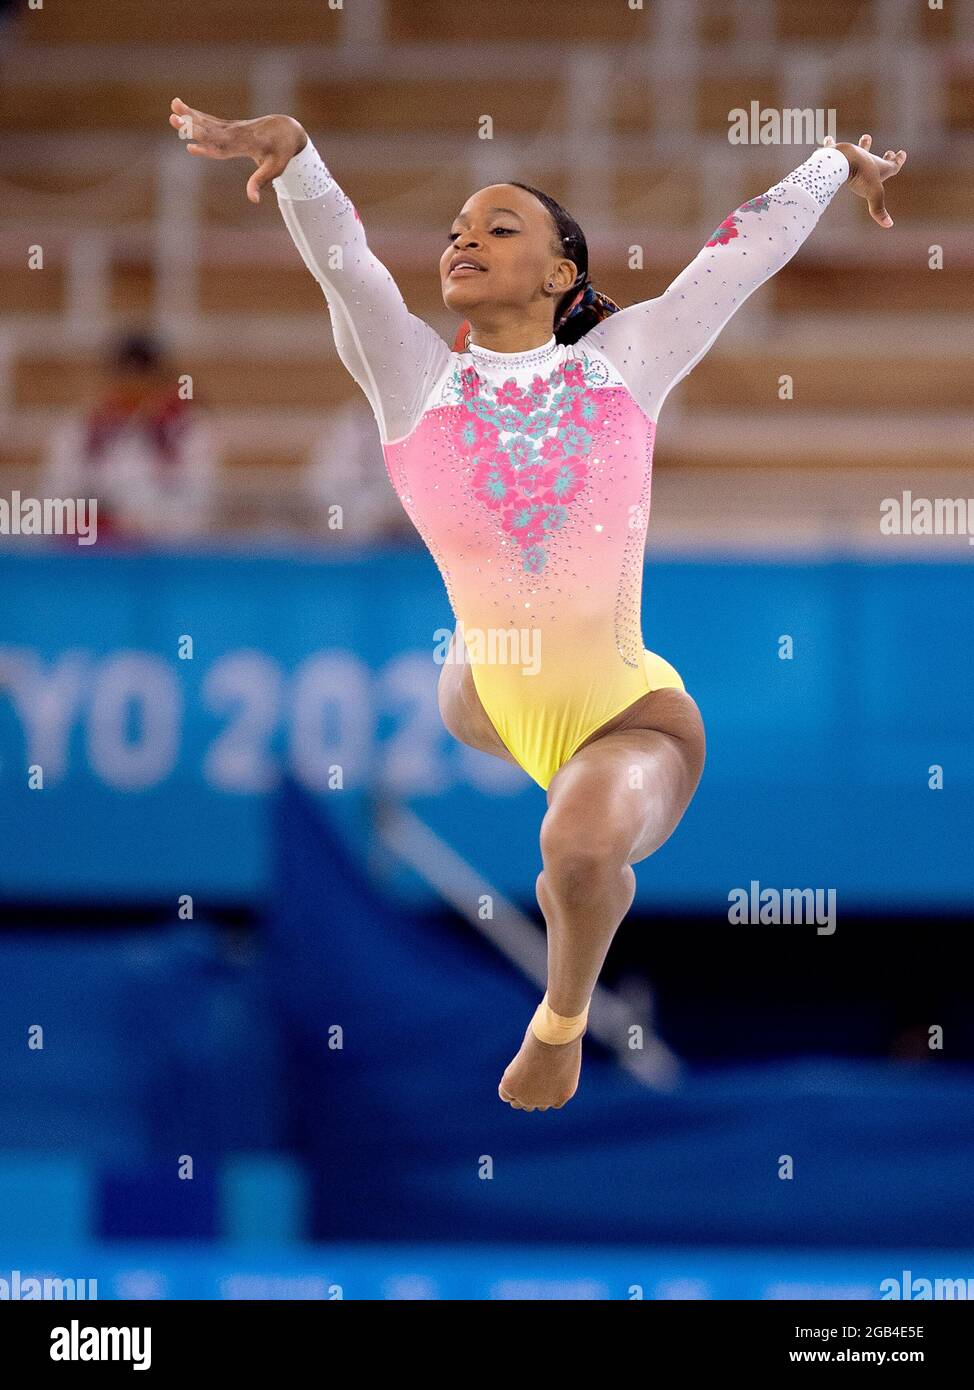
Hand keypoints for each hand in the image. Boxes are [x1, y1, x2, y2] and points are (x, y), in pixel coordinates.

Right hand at [168, 97, 307, 202]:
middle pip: (210, 130)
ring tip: (173, 105)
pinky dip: (196, 115)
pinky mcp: (229, 125)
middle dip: (192, 126)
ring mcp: (231, 127)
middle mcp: (235, 133)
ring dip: (190, 114)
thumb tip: (253, 200)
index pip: (223, 146)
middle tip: (174, 119)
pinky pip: (210, 120)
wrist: (286, 129)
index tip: (190, 146)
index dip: (206, 147)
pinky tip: (180, 108)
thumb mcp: (276, 168)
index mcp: (245, 144)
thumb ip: (261, 181)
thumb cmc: (282, 151)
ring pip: (208, 122)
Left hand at [824, 133, 906, 227]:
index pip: (892, 166)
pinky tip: (827, 137)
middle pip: (877, 159)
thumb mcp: (873, 194)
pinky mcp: (837, 152)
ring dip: (864, 145)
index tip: (902, 153)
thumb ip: (879, 209)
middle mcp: (867, 160)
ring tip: (866, 136)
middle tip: (889, 152)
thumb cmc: (860, 175)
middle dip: (886, 157)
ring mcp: (853, 155)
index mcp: (878, 169)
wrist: (844, 159)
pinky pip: (833, 146)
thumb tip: (889, 225)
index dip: (898, 162)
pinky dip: (829, 142)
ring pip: (859, 149)